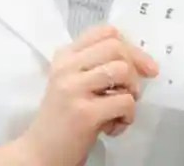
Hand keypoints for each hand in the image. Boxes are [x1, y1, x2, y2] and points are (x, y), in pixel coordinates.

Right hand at [0, 25, 158, 165]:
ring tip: (120, 109)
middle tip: (130, 91)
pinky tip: (113, 127)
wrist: (41, 151)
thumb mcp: (72, 82)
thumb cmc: (62, 118)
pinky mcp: (84, 113)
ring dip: (132, 93)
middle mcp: (66, 67)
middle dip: (135, 69)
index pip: (105, 31)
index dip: (131, 48)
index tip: (141, 67)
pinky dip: (128, 117)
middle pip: (117, 47)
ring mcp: (73, 88)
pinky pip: (125, 102)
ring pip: (123, 71)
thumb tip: (142, 63)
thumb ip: (96, 66)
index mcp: (64, 56)